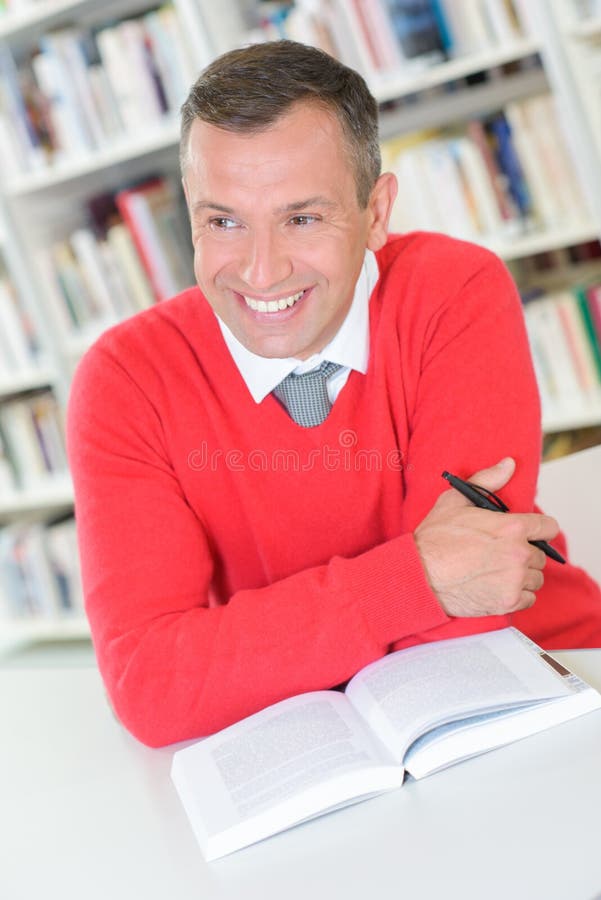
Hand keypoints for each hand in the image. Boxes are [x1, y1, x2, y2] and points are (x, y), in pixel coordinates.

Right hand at [414, 458, 559, 617]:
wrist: (418, 576)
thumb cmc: (434, 539)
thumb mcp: (455, 501)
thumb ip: (487, 480)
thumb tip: (509, 464)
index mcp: (511, 527)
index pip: (549, 527)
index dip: (539, 529)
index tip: (528, 533)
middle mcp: (518, 554)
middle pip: (540, 555)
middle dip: (523, 552)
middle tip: (499, 553)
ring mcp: (515, 580)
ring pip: (535, 577)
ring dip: (521, 575)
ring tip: (496, 570)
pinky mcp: (509, 602)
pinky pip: (528, 598)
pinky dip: (516, 594)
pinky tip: (495, 585)